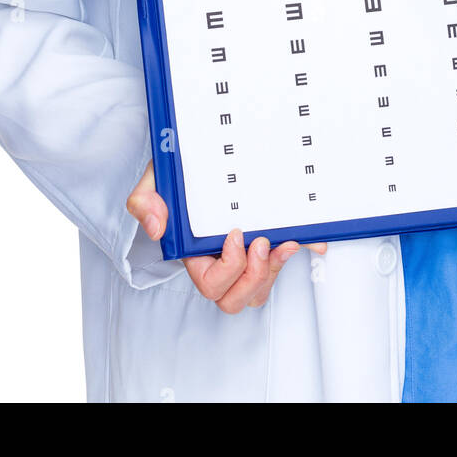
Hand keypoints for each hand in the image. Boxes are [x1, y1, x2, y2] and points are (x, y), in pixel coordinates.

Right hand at [126, 160, 327, 312]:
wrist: (191, 157)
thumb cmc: (174, 175)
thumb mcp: (153, 182)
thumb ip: (144, 202)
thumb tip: (158, 229)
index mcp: (193, 254)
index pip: (210, 283)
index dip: (228, 268)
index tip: (233, 234)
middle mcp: (218, 261)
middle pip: (235, 298)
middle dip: (254, 277)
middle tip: (262, 244)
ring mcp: (243, 255)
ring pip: (259, 289)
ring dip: (275, 271)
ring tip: (286, 242)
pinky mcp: (264, 242)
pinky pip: (282, 262)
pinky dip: (300, 253)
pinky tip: (312, 241)